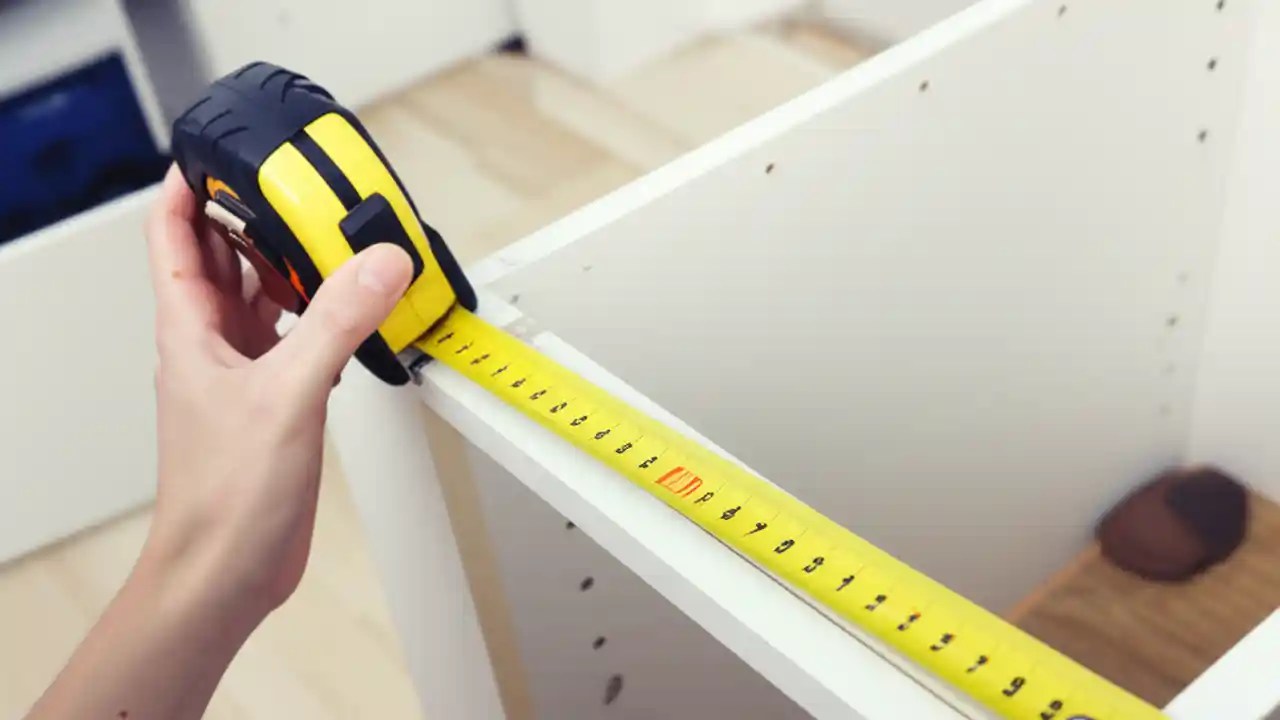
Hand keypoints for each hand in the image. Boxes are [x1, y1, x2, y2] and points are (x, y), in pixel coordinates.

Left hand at [140, 166, 412, 623]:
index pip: (172, 233)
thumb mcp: (286, 394)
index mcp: (190, 329)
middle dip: (256, 217)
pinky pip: (295, 337)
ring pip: (262, 295)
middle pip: (223, 255)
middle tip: (299, 189)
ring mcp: (241, 372)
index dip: (188, 184)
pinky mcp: (273, 400)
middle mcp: (211, 343)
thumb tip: (377, 264)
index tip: (221, 150)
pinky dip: (321, 315)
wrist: (226, 569)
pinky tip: (352, 314)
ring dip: (293, 266)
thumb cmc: (223, 498)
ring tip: (335, 241)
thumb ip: (336, 322)